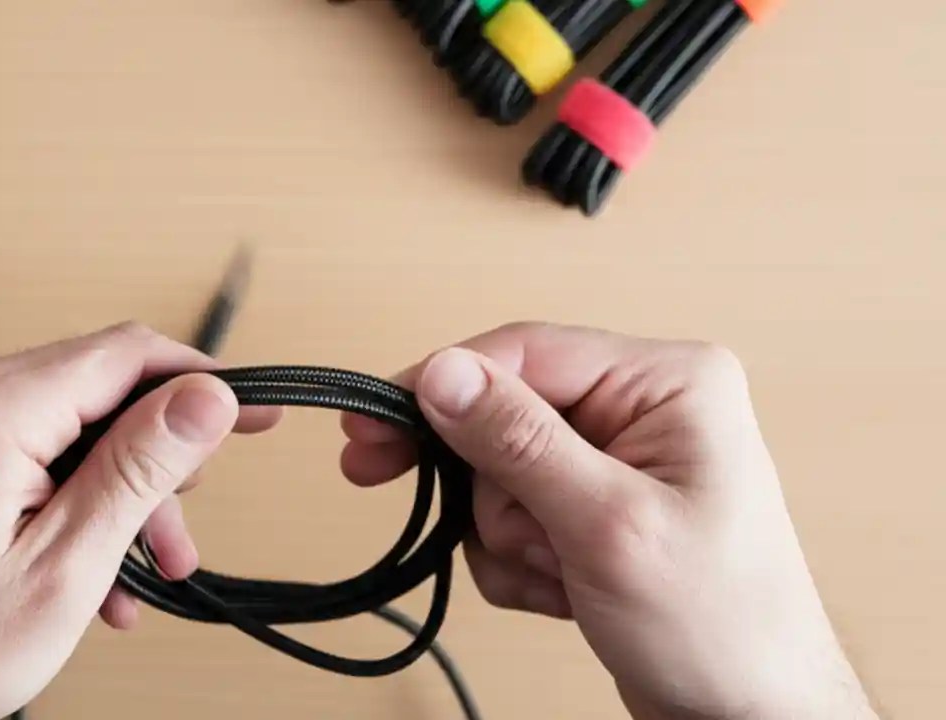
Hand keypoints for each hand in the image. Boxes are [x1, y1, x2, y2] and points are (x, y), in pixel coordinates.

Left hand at [0, 322, 279, 719]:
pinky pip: (34, 442)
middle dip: (156, 461)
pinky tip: (95, 563)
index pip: (124, 354)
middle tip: (180, 533)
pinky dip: (74, 492)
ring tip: (142, 571)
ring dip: (119, 488)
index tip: (254, 414)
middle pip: (100, 389)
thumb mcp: (67, 567)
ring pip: (73, 422)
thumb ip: (141, 469)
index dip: (202, 382)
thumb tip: (208, 397)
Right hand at [341, 323, 876, 719]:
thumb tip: (444, 373)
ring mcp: (616, 459)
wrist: (747, 717)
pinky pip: (510, 512)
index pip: (524, 353)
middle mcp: (642, 407)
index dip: (441, 388)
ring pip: (497, 471)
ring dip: (510, 536)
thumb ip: (519, 441)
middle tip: (505, 538)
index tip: (373, 431)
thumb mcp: (609, 526)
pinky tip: (563, 592)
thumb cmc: (721, 627)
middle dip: (495, 490)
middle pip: (503, 414)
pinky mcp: (592, 505)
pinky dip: (518, 560)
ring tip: (564, 576)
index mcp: (668, 381)